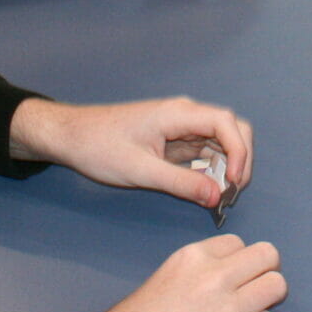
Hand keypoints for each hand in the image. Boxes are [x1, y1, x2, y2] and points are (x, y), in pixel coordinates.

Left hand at [9, 95, 253, 206]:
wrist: (72, 137)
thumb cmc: (100, 148)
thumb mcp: (141, 171)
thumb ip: (182, 184)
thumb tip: (218, 197)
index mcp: (179, 114)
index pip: (226, 123)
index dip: (239, 152)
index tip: (233, 182)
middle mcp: (186, 115)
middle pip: (231, 129)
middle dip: (240, 159)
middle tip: (231, 193)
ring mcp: (181, 127)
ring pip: (221, 142)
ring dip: (226, 167)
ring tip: (220, 197)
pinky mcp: (174, 140)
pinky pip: (204, 152)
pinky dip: (212, 170)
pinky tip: (206, 190)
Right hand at [67, 235, 285, 311]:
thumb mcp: (167, 275)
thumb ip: (200, 267)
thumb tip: (227, 269)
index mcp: (193, 258)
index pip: (238, 242)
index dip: (238, 257)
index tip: (234, 269)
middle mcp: (214, 279)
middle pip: (267, 256)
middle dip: (265, 267)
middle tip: (256, 281)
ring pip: (276, 286)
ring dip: (268, 295)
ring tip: (253, 305)